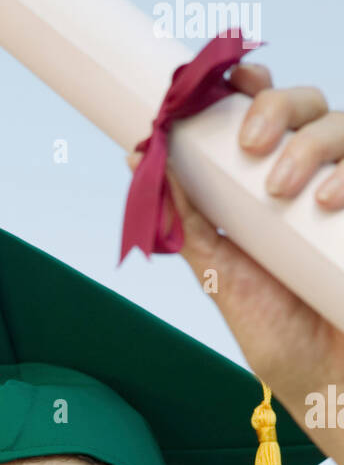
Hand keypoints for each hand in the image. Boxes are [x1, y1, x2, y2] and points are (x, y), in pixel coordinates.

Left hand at [127, 62, 343, 464]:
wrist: (328, 384)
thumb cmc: (278, 333)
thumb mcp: (220, 273)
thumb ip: (188, 221)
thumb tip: (140, 162)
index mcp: (272, 185)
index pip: (268, 114)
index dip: (250, 85)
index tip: (226, 80)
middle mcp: (317, 179)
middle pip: (307, 105)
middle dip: (275, 107)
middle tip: (247, 144)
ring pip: (342, 125)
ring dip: (309, 143)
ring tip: (283, 190)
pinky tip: (328, 201)